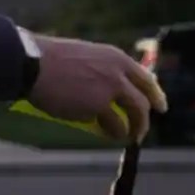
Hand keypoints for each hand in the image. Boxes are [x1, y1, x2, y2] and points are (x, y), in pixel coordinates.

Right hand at [27, 34, 167, 142]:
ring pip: (134, 114)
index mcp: (115, 57)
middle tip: (142, 132)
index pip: (145, 77)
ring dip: (132, 130)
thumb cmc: (51, 60)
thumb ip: (102, 71)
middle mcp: (118, 71)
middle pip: (143, 100)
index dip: (155, 93)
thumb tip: (110, 90)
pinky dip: (113, 132)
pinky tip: (107, 135)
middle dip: (145, 119)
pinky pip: (114, 125)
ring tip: (126, 138)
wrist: (34, 63)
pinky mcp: (99, 105)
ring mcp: (110, 88)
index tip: (160, 105)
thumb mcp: (86, 57)